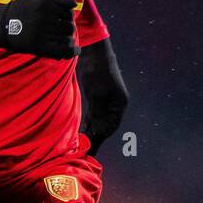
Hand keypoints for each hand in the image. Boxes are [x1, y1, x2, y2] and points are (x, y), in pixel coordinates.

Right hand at [0, 0, 76, 59]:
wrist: (1, 25)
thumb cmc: (21, 9)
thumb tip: (73, 5)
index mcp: (46, 4)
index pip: (69, 12)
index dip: (68, 16)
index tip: (62, 20)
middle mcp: (46, 18)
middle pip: (69, 26)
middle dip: (67, 28)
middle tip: (61, 31)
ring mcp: (43, 33)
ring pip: (67, 38)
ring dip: (67, 39)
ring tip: (63, 40)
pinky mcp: (40, 46)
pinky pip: (63, 50)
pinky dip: (72, 51)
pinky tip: (76, 51)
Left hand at [78, 37, 127, 154]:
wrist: (93, 52)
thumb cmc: (97, 71)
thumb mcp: (97, 95)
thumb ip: (98, 114)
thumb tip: (98, 133)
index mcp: (119, 104)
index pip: (111, 126)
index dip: (101, 137)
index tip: (90, 148)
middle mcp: (115, 104)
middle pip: (106, 125)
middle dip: (96, 137)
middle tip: (85, 150)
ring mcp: (106, 100)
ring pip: (99, 120)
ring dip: (91, 131)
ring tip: (83, 144)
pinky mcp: (97, 96)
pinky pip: (94, 113)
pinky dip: (88, 122)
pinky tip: (82, 130)